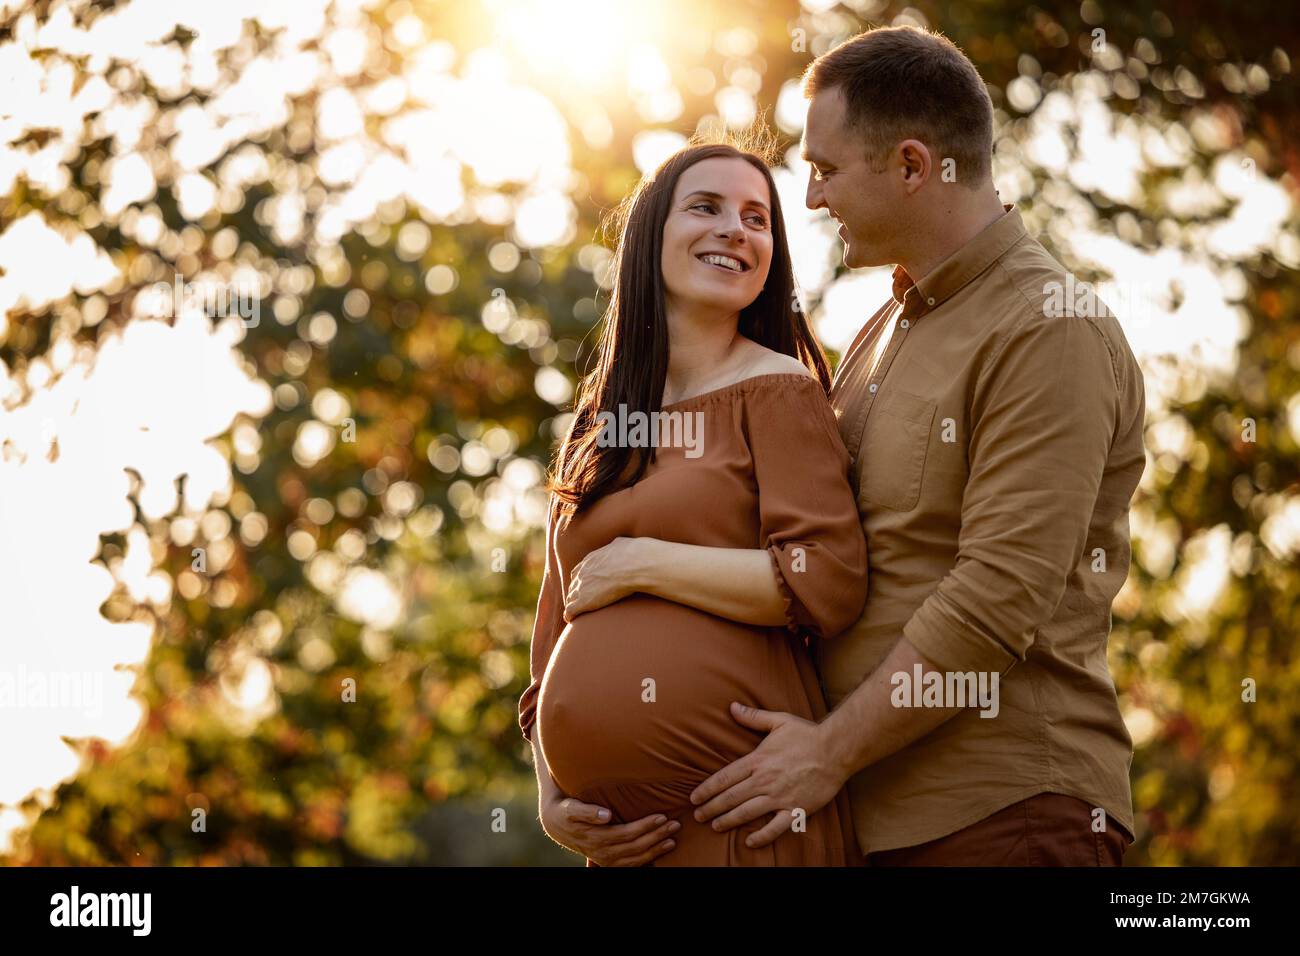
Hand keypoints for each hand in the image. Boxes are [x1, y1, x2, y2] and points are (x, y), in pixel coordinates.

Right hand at [539, 792, 680, 865]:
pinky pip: (633, 863)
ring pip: (637, 858)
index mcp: (597, 838)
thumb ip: (587, 811)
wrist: (556, 824)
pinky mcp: (610, 860)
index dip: (645, 826)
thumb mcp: (571, 808)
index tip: (661, 816)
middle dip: (657, 836)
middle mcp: (603, 852)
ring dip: (656, 849)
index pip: (627, 834)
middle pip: (635, 846)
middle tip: (675, 824)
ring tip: (673, 839)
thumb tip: (605, 815)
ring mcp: (607, 858)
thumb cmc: (566, 811)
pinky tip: (662, 849)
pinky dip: (649, 858)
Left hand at [563, 536, 645, 620]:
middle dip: (577, 593)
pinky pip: (570, 610)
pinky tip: (572, 619)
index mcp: (591, 560)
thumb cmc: (634, 555)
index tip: (588, 586)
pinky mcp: (583, 601)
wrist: (633, 565)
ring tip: (577, 612)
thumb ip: (618, 546)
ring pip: (570, 598)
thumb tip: (623, 544)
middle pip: (573, 585)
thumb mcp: (623, 544)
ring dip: (574, 604)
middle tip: (583, 601)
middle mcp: (582, 572)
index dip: (582, 580)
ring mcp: (581, 587)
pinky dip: (570, 615)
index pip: (579, 571)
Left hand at [689, 702, 846, 848]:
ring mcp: (780, 796)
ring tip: (715, 826)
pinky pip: (775, 827)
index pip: (724, 777)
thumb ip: (753, 717)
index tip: (694, 797)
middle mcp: (765, 780)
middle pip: (730, 797)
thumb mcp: (778, 720)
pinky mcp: (795, 809)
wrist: (836, 749)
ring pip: (747, 813)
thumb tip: (732, 707)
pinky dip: (761, 836)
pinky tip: (749, 841)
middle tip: (698, 816)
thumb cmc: (807, 734)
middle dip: (711, 808)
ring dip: (728, 821)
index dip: (707, 789)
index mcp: (758, 760)